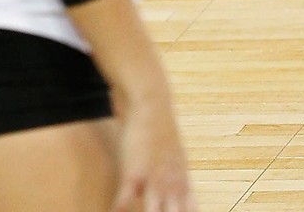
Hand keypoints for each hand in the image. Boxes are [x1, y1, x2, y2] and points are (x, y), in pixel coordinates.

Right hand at [110, 91, 196, 211]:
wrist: (150, 103)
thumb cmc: (160, 127)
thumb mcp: (175, 154)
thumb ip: (175, 177)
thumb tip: (170, 192)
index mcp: (183, 182)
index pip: (191, 211)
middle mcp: (171, 185)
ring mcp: (152, 180)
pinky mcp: (132, 171)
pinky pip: (124, 199)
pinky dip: (118, 208)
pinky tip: (112, 211)